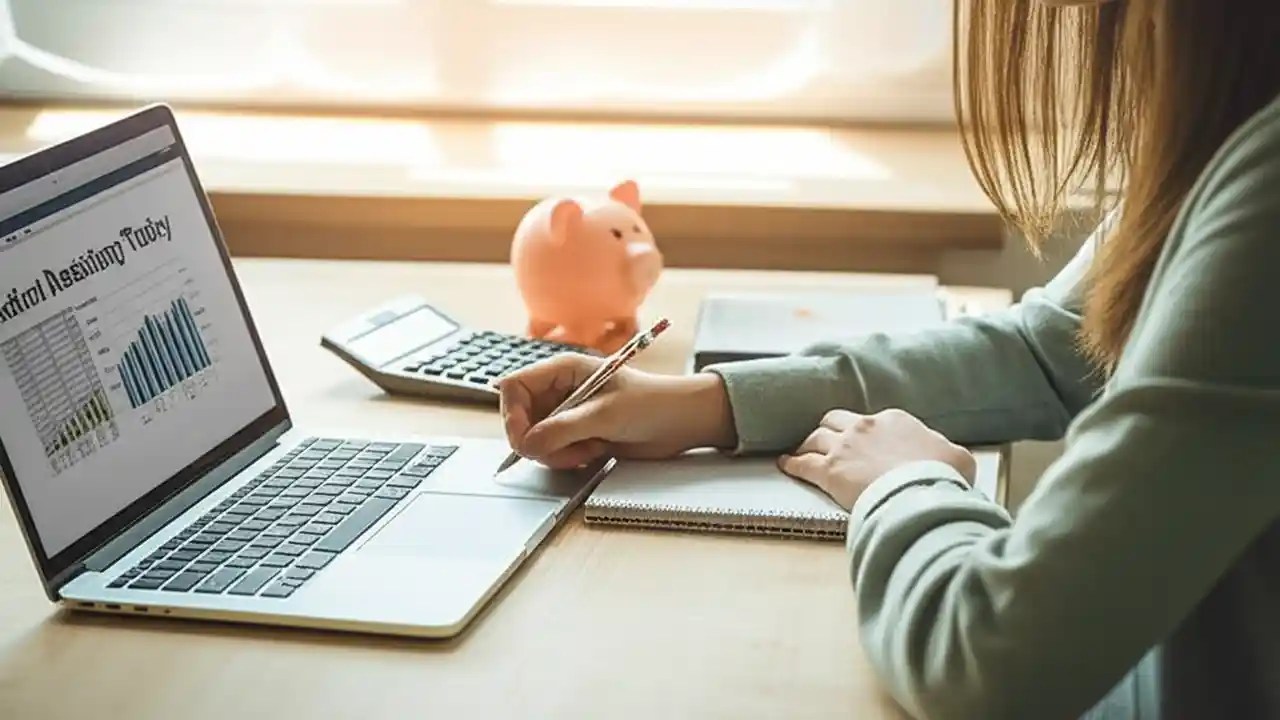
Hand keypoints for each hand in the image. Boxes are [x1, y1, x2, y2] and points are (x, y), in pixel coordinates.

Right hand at [497, 352, 736, 468]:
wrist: (681, 422)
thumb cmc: (651, 404)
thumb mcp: (604, 415)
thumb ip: (563, 429)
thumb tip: (527, 444)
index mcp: (563, 370)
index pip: (514, 387)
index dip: (512, 414)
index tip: (524, 438)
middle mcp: (560, 390)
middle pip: (521, 417)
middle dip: (536, 440)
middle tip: (557, 452)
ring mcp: (567, 414)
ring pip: (535, 439)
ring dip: (554, 452)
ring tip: (585, 450)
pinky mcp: (577, 435)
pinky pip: (553, 452)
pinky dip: (566, 459)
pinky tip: (591, 454)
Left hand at [779, 408, 975, 510]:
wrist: (921, 491)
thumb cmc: (941, 477)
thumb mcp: (959, 459)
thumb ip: (950, 454)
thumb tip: (952, 460)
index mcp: (895, 420)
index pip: (872, 421)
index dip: (864, 432)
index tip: (863, 442)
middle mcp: (864, 426)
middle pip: (835, 420)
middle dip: (828, 430)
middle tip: (824, 440)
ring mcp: (844, 447)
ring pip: (814, 438)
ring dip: (807, 444)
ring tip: (801, 451)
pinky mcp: (829, 471)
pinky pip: (802, 463)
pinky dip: (792, 463)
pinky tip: (786, 465)